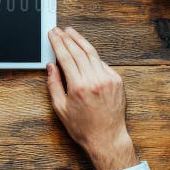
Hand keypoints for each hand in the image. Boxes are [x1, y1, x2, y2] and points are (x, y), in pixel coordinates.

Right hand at [46, 27, 137, 169]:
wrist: (107, 138)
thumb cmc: (83, 127)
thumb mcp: (60, 108)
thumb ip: (54, 84)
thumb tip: (51, 65)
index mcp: (79, 87)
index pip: (66, 57)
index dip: (58, 43)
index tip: (52, 34)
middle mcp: (95, 80)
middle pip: (78, 51)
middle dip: (67, 38)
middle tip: (60, 30)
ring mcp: (108, 79)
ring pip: (92, 54)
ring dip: (80, 41)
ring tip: (71, 32)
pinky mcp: (117, 81)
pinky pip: (102, 63)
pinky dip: (92, 55)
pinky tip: (85, 50)